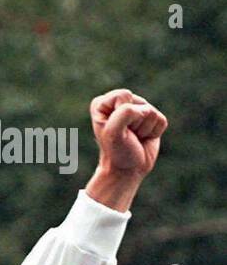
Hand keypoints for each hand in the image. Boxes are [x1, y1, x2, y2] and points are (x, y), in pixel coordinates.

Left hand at [85, 88, 168, 211]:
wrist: (128, 170)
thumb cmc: (116, 151)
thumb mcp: (113, 133)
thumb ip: (124, 114)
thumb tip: (146, 109)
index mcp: (103, 103)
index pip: (124, 94)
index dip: (123, 112)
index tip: (115, 128)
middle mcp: (120, 104)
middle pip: (139, 103)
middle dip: (135, 122)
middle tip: (127, 135)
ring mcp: (137, 111)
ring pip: (152, 112)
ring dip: (144, 128)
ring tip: (135, 137)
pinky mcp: (153, 120)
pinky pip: (161, 120)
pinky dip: (154, 132)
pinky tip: (144, 138)